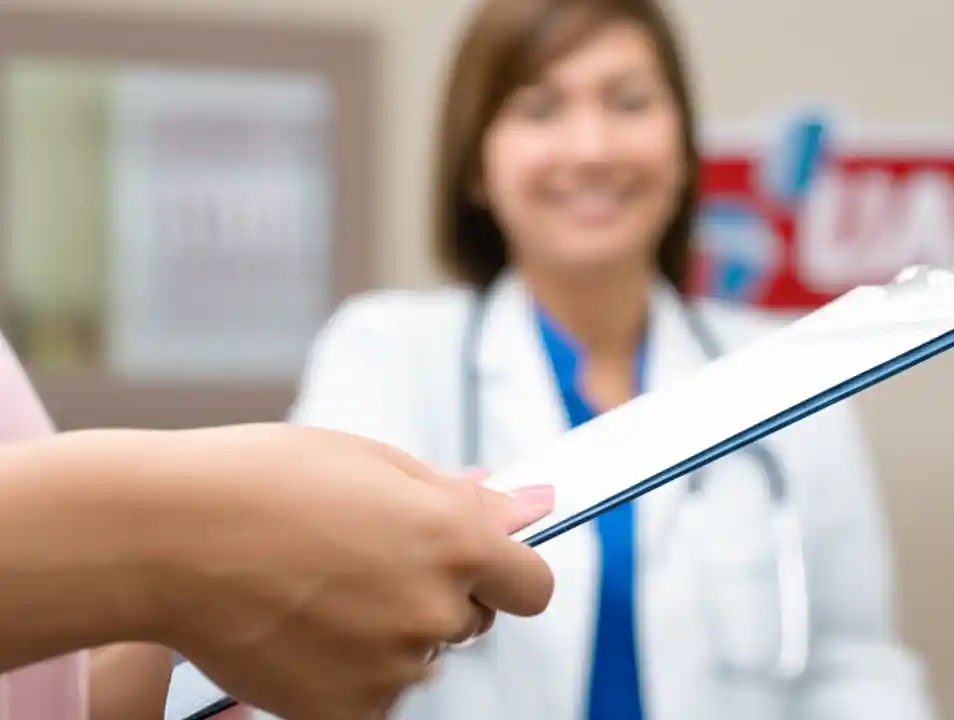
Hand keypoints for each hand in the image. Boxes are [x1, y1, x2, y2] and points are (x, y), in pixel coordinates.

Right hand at [120, 424, 553, 719]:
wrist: (165, 536)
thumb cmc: (267, 482)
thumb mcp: (376, 464)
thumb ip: (462, 496)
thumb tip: (532, 505)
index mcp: (455, 540)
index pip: (532, 585)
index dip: (509, 574)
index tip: (484, 569)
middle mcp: (435, 608)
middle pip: (471, 620)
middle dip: (436, 595)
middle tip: (364, 564)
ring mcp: (391, 666)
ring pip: (417, 659)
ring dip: (389, 636)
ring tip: (318, 592)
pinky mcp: (345, 711)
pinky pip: (372, 698)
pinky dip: (346, 675)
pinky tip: (301, 631)